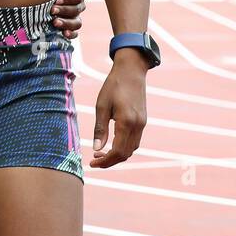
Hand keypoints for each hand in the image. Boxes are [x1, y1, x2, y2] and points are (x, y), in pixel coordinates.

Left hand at [52, 0, 87, 38]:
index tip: (56, 0)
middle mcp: (78, 6)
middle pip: (76, 10)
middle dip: (64, 10)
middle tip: (52, 10)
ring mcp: (74, 17)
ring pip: (77, 23)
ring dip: (67, 23)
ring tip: (55, 22)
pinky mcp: (69, 27)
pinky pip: (75, 33)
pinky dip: (72, 34)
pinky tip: (65, 33)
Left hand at [90, 53, 147, 167]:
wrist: (131, 72)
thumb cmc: (113, 86)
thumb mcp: (101, 106)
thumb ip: (100, 129)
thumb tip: (96, 149)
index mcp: (126, 122)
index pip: (118, 151)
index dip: (106, 161)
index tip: (92, 164)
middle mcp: (138, 126)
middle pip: (126, 153)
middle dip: (110, 161)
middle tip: (94, 161)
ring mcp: (142, 124)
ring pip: (132, 148)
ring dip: (117, 155)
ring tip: (100, 154)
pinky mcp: (143, 121)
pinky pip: (135, 140)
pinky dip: (123, 147)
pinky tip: (111, 144)